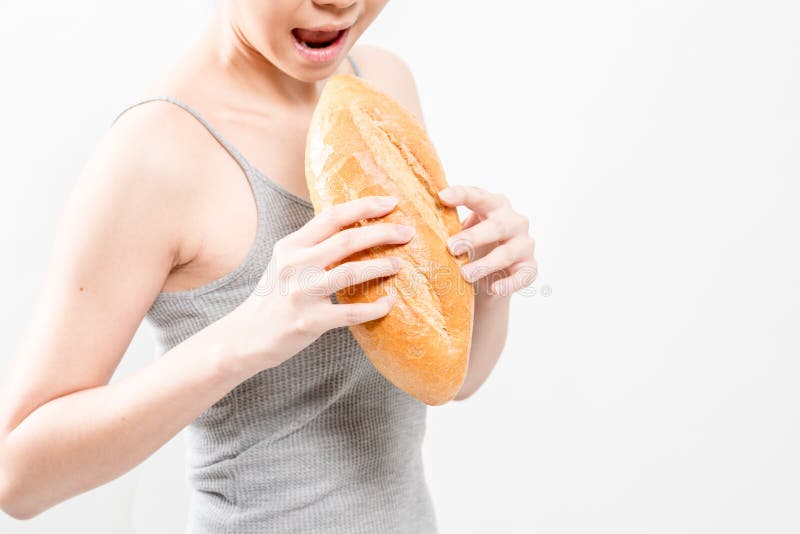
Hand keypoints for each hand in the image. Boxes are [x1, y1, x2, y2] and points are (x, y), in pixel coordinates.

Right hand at [223, 195, 414, 370]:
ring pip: (351, 272)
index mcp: (290, 246)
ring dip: (381, 266)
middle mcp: (294, 265)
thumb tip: (355, 225)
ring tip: (399, 264)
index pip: (332, 217)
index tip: (391, 202)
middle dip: (383, 232)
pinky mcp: (310, 321)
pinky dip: (374, 308)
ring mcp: (301, 294)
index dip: (364, 206)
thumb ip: (314, 245)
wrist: (247, 336)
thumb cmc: (275, 295)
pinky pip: (351, 313)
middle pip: (347, 240)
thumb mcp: (286, 262)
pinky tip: (389, 303)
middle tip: (408, 233)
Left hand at [438, 185, 536, 296]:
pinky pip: (522, 275)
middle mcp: (514, 221)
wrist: (491, 276)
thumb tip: (413, 222)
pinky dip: (509, 283)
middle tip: (451, 247)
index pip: (480, 196)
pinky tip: (495, 289)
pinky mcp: (530, 267)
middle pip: (497, 226)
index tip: (442, 196)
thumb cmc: (472, 245)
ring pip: (507, 253)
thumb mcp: (460, 231)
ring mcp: (524, 244)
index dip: (462, 195)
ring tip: (465, 275)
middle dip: (473, 237)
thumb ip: (447, 223)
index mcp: (495, 205)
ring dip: (485, 264)